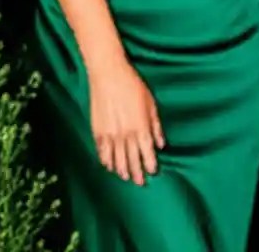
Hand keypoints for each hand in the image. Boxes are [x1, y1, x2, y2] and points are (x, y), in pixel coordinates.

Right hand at [87, 58, 164, 184]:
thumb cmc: (133, 85)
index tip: (152, 172)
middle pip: (131, 159)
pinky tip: (109, 166)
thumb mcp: (151, 103)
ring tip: (125, 177)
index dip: (149, 164)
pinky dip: (106, 160)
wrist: (108, 74)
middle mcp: (126, 134)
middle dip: (136, 172)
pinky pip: (102, 151)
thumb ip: (156, 126)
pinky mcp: (97, 130)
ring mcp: (110, 134)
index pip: (147, 153)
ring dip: (121, 169)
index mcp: (141, 127)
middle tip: (140, 182)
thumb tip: (161, 144)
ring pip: (116, 159)